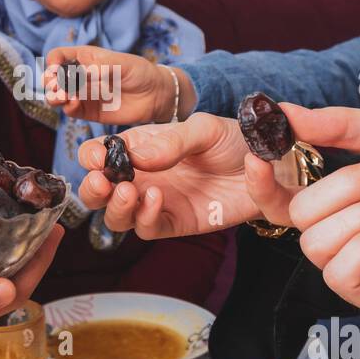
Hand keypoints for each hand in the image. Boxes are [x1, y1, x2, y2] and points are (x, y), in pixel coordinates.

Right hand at [43, 45, 190, 124]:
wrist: (155, 95)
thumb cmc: (140, 72)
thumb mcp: (122, 64)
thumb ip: (102, 68)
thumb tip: (85, 73)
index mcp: (85, 58)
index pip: (59, 56)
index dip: (52, 62)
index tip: (55, 69)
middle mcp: (80, 76)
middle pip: (54, 78)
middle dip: (50, 82)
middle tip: (55, 88)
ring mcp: (84, 94)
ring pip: (59, 96)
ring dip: (55, 97)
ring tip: (61, 98)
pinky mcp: (89, 111)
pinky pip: (72, 110)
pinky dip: (68, 108)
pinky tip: (73, 105)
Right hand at [76, 113, 276, 238]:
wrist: (268, 165)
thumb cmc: (233, 140)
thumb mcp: (203, 129)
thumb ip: (171, 142)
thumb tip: (136, 158)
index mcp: (139, 147)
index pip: (99, 154)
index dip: (90, 157)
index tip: (96, 158)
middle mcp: (141, 177)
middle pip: (98, 192)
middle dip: (91, 188)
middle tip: (103, 181)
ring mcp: (156, 202)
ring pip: (117, 217)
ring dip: (114, 207)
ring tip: (127, 191)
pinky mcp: (175, 223)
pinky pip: (148, 229)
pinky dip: (144, 218)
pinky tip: (155, 200)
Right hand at [281, 105, 359, 319]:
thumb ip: (336, 123)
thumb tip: (282, 111)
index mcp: (339, 197)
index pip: (279, 197)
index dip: (263, 179)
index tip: (262, 154)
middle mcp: (343, 232)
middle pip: (299, 214)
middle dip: (349, 187)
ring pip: (316, 243)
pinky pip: (340, 274)